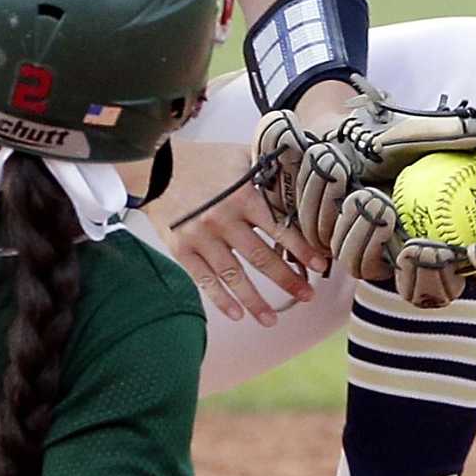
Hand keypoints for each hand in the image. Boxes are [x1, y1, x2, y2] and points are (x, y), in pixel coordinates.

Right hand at [171, 171, 317, 326]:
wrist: (155, 166)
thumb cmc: (201, 161)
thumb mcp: (238, 156)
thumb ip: (266, 169)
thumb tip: (300, 172)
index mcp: (243, 197)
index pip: (280, 228)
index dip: (302, 250)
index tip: (320, 266)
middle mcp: (224, 219)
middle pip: (261, 258)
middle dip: (288, 280)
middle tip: (307, 296)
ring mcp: (201, 237)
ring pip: (234, 276)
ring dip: (255, 301)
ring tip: (271, 319)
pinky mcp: (181, 249)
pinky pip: (204, 280)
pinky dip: (221, 299)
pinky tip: (236, 315)